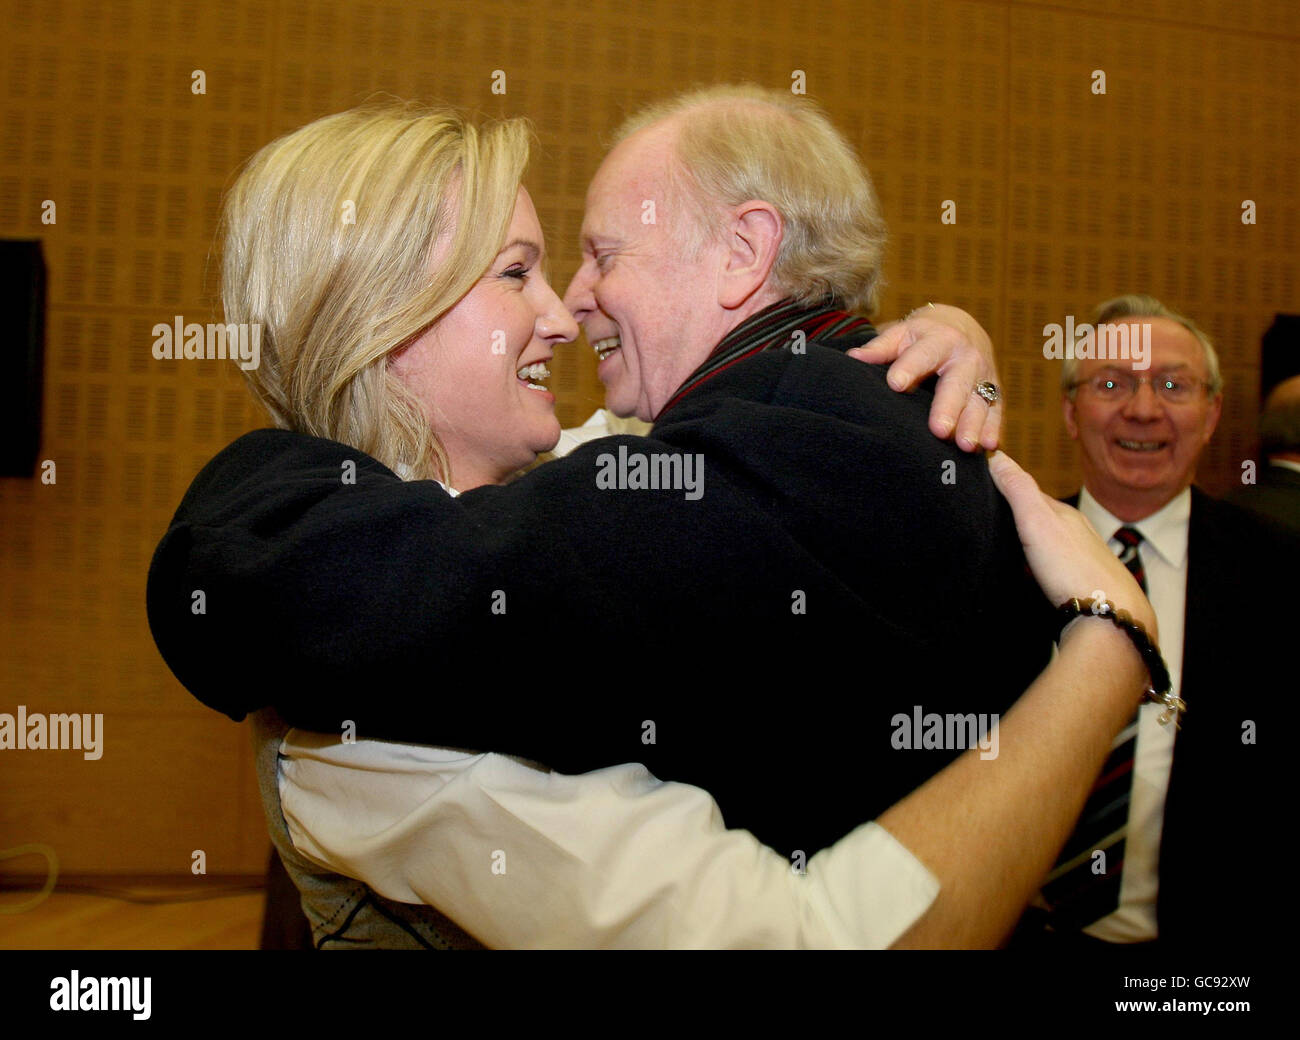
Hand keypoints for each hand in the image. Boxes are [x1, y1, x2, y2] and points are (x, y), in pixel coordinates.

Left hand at [846, 303, 1000, 451]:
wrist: (961, 328)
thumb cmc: (920, 337)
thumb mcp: (901, 334)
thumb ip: (880, 348)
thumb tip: (853, 357)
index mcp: (938, 339)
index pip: (924, 353)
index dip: (910, 367)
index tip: (895, 383)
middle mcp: (965, 356)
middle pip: (957, 383)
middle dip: (949, 407)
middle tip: (939, 430)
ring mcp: (982, 375)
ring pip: (979, 400)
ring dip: (974, 424)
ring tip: (966, 446)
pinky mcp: (995, 392)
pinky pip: (996, 411)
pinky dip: (994, 428)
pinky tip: (989, 446)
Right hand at [987, 450, 1156, 641]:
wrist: (1108, 614)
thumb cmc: (1072, 567)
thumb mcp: (1037, 520)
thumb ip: (1018, 489)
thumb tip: (998, 456)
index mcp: (1065, 514)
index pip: (1030, 493)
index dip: (1006, 488)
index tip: (983, 486)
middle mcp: (1075, 534)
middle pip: (1040, 519)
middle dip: (1016, 518)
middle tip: (987, 519)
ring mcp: (1079, 560)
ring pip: (1047, 546)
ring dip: (1027, 545)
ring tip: (1004, 550)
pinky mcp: (1078, 585)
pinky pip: (1052, 570)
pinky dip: (1038, 568)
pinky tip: (1030, 578)